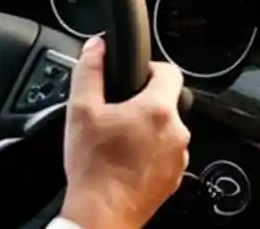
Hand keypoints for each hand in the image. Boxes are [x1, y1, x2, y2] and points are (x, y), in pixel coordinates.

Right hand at [60, 36, 190, 228]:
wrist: (102, 214)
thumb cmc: (93, 167)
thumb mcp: (81, 110)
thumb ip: (89, 71)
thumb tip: (95, 47)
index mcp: (157, 110)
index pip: (170, 70)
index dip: (149, 67)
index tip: (133, 76)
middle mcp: (176, 132)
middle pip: (166, 101)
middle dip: (142, 102)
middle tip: (114, 113)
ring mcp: (178, 157)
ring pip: (165, 128)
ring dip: (146, 128)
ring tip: (116, 139)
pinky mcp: (174, 177)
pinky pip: (165, 152)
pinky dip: (149, 151)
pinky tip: (124, 159)